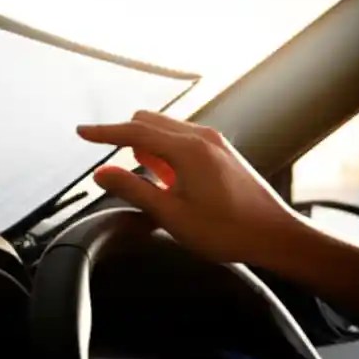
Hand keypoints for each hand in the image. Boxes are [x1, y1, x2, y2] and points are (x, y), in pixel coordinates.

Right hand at [77, 110, 304, 265]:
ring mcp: (214, 142)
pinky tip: (168, 180)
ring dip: (147, 147)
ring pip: (166, 129)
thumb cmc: (228, 230)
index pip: (134, 132)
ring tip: (149, 182)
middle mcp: (202, 138)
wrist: (275, 236)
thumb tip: (103, 173)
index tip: (82, 133)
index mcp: (187, 150)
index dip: (104, 133)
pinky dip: (165, 152)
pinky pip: (182, 140)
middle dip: (126, 138)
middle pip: (148, 122)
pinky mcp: (221, 152)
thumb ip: (133, 190)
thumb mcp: (171, 216)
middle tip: (115, 168)